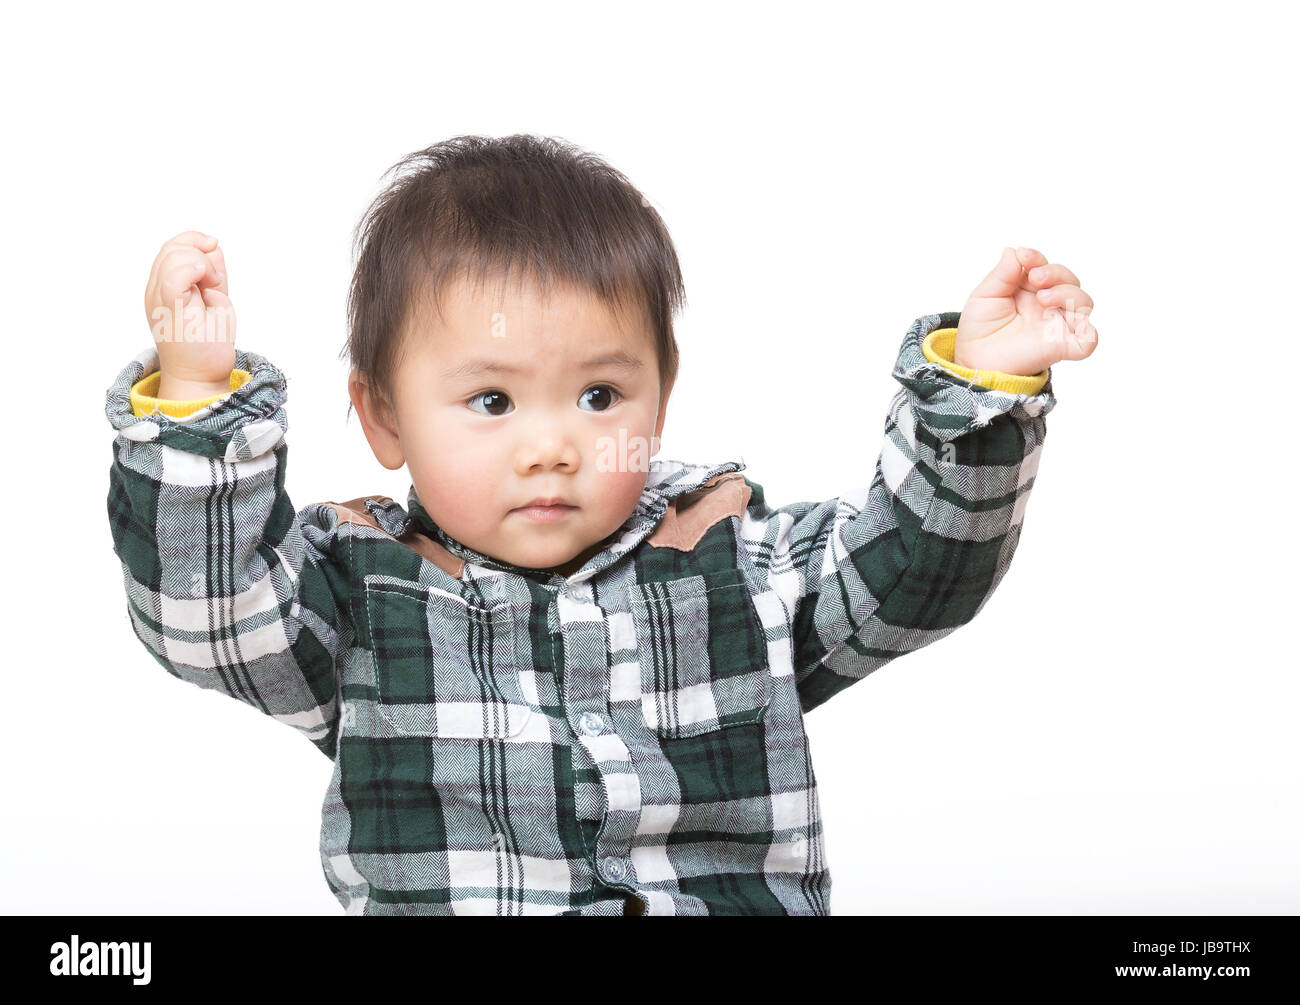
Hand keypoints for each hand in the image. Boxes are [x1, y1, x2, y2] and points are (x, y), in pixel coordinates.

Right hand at [143, 230, 236, 396]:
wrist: (201, 375)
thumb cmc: (208, 342)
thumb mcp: (215, 298)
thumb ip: (212, 273)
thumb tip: (212, 247)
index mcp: (163, 285)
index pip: (172, 247)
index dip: (195, 241)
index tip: (215, 257)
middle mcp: (156, 289)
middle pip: (171, 247)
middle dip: (200, 252)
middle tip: (215, 282)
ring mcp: (158, 298)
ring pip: (172, 255)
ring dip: (202, 264)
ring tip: (212, 290)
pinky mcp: (168, 308)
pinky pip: (173, 274)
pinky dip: (195, 269)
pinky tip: (207, 285)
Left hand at [954, 247, 1097, 375]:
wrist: (973, 359)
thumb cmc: (980, 329)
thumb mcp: (984, 295)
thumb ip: (1001, 274)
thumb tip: (1014, 251)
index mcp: (1032, 289)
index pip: (1047, 267)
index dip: (1038, 259)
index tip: (1024, 256)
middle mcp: (1049, 305)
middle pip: (1070, 281)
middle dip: (1055, 273)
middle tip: (1035, 277)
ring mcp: (1056, 325)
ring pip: (1084, 303)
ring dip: (1068, 293)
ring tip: (1043, 297)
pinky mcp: (1061, 347)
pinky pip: (1088, 340)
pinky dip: (1089, 332)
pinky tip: (1074, 324)